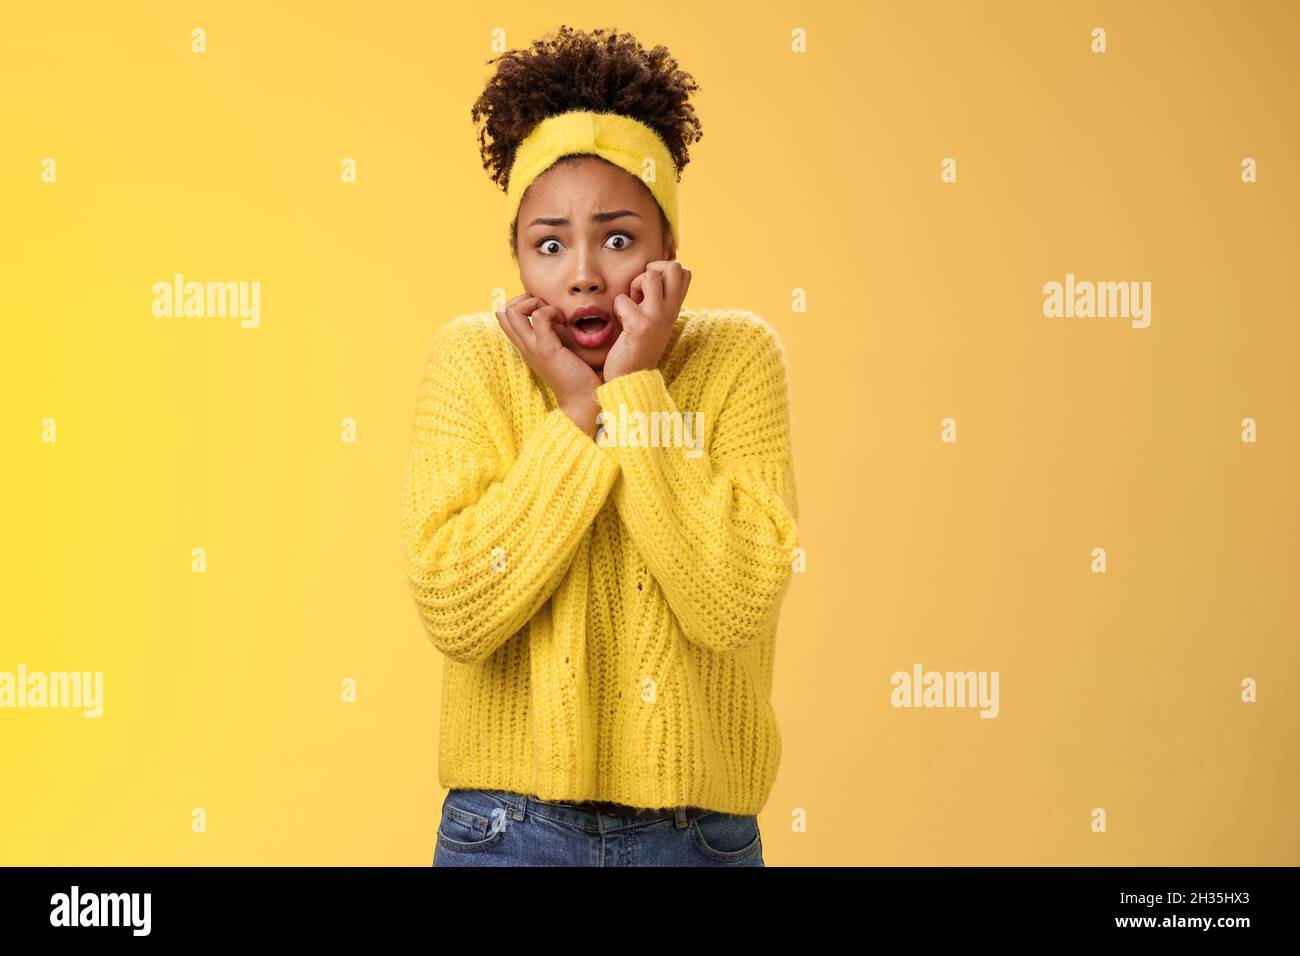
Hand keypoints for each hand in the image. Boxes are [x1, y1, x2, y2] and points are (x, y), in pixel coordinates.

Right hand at [496, 294, 601, 415]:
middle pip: (502, 311)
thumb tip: (555, 318)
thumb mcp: (556, 351)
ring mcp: (532, 347)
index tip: (544, 311)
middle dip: (524, 299)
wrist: (583, 400)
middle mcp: (523, 346)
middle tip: (546, 309)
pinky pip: (538, 316)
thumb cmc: (576, 376)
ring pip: (512, 311)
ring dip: (535, 303)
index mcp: (525, 346)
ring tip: (553, 315)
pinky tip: (563, 321)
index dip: (520, 304)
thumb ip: (550, 336)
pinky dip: (551, 311)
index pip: (504, 317)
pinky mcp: (546, 349)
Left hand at [602, 260, 691, 381]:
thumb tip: (649, 274)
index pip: (685, 272)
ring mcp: (658, 318)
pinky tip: (621, 324)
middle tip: (641, 291)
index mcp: (675, 309)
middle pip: (674, 266)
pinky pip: (623, 299)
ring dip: (633, 286)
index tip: (651, 291)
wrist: (631, 380)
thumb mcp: (655, 321)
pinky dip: (617, 308)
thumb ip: (657, 300)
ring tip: (631, 306)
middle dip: (652, 270)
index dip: (664, 272)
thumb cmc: (637, 348)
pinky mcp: (641, 326)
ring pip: (650, 276)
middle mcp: (671, 312)